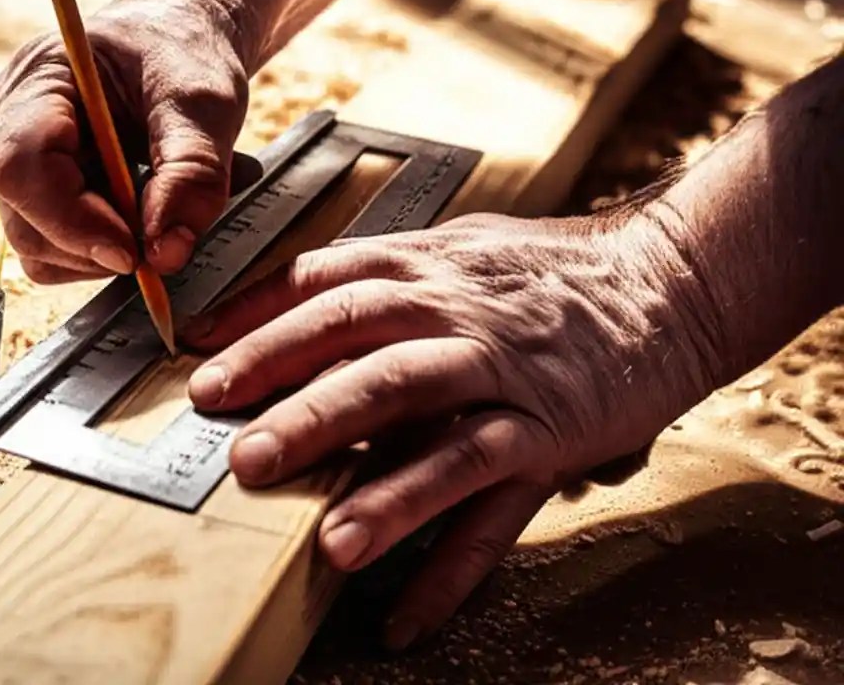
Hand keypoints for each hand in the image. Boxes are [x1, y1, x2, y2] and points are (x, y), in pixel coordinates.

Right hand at [0, 0, 248, 282]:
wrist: (180, 39)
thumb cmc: (184, 52)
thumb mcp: (204, 101)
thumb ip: (191, 173)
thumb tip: (166, 252)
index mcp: (33, 85)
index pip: (21, 170)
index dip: (72, 222)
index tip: (134, 251)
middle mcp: (8, 129)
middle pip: (26, 224)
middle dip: (97, 247)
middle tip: (163, 236)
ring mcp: (21, 169)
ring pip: (41, 251)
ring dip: (107, 252)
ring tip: (161, 210)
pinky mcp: (42, 198)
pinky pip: (61, 253)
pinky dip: (108, 251)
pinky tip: (143, 214)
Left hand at [183, 210, 721, 647]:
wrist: (666, 283)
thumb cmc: (548, 272)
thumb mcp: (456, 246)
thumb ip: (382, 268)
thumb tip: (295, 291)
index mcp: (425, 271)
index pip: (326, 286)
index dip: (259, 321)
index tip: (200, 357)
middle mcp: (459, 325)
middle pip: (369, 358)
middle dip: (298, 403)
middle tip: (239, 450)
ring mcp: (507, 388)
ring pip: (435, 435)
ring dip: (381, 494)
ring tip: (328, 543)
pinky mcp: (549, 443)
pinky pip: (494, 515)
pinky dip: (449, 571)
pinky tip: (403, 622)